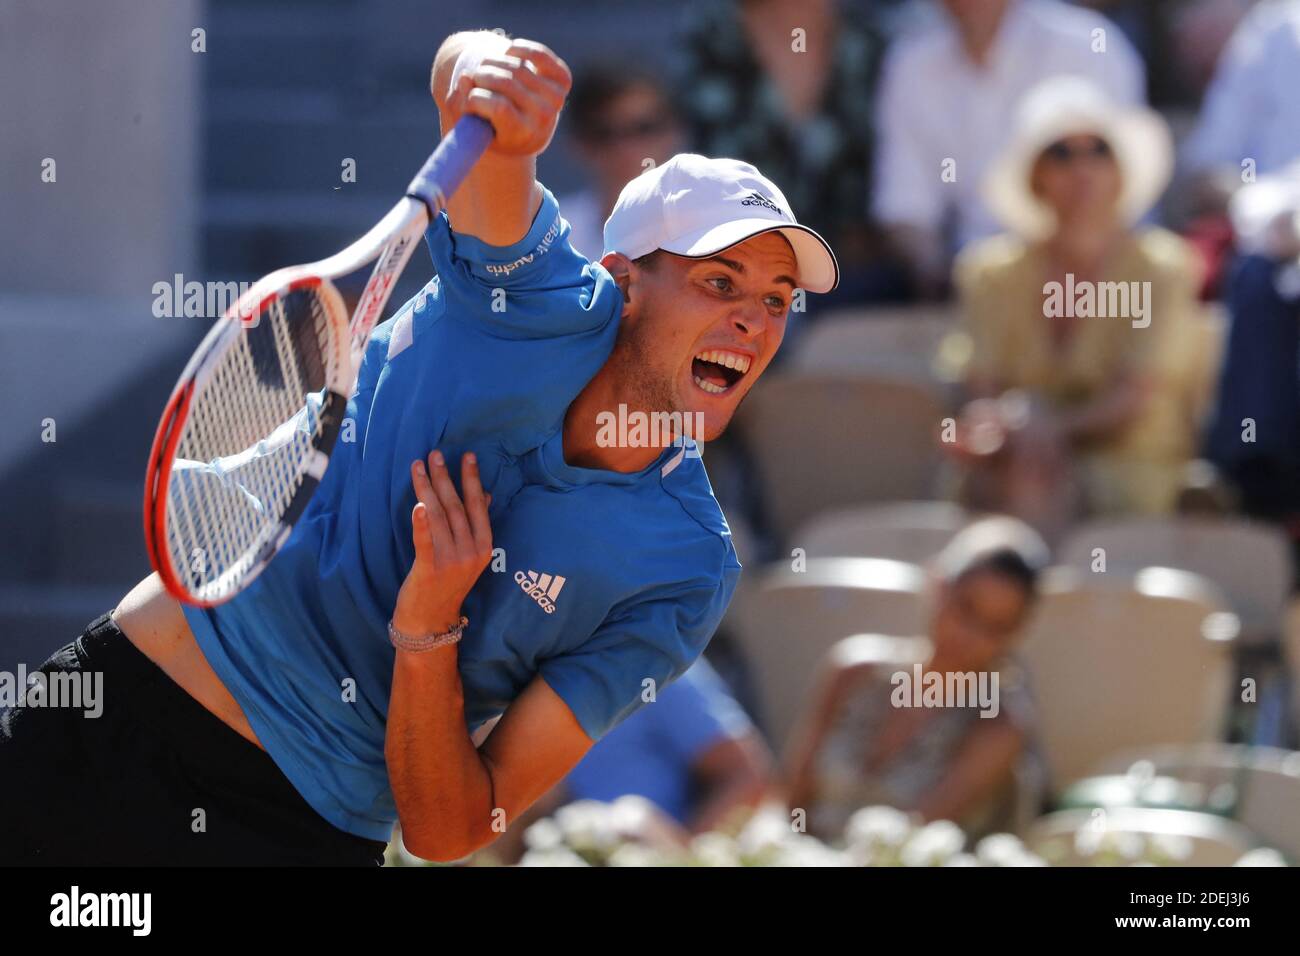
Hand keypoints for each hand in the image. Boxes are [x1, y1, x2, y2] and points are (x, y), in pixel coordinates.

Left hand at [392, 450, 492, 638]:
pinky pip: (425, 541)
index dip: (471, 479)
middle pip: (456, 507)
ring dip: (427, 489)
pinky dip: (421, 523)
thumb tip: (486, 494)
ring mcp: (452, 562)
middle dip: (445, 478)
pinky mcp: (430, 570)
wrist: (431, 620)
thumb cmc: (448, 583)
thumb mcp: (470, 555)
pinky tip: (417, 505)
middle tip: (435, 454)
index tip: (467, 456)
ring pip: (439, 517)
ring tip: (418, 467)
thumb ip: (477, 525)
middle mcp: (471, 552)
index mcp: (484, 546)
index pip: (478, 506)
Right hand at [438, 37, 570, 157]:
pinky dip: (519, 48)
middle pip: (505, 82)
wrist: (527, 133)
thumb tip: (466, 77)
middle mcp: (543, 117)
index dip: (477, 98)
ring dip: (493, 62)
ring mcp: (555, 98)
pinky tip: (508, 54)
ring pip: (517, 66)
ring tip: (485, 70)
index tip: (469, 100)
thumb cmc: (493, 128)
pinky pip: (539, 53)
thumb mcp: (472, 126)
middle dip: (481, 76)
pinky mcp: (563, 80)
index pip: (498, 107)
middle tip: (474, 79)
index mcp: (523, 134)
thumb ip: (459, 106)